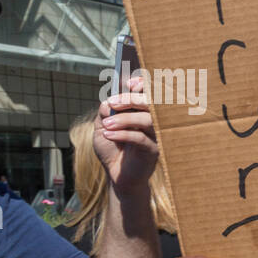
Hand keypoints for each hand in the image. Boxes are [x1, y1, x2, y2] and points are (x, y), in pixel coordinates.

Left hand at [96, 75, 157, 191]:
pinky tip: (109, 135)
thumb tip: (108, 102)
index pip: (150, 94)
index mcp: (143, 113)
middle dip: (132, 100)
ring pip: (148, 120)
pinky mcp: (153, 151)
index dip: (143, 85)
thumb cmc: (112, 150)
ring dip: (126, 119)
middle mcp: (153, 122)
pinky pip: (141, 138)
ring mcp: (156, 136)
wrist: (116, 174)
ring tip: (107, 124)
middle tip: (113, 103)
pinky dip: (123, 134)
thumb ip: (105, 113)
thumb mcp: (102, 127)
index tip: (128, 83)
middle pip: (152, 104)